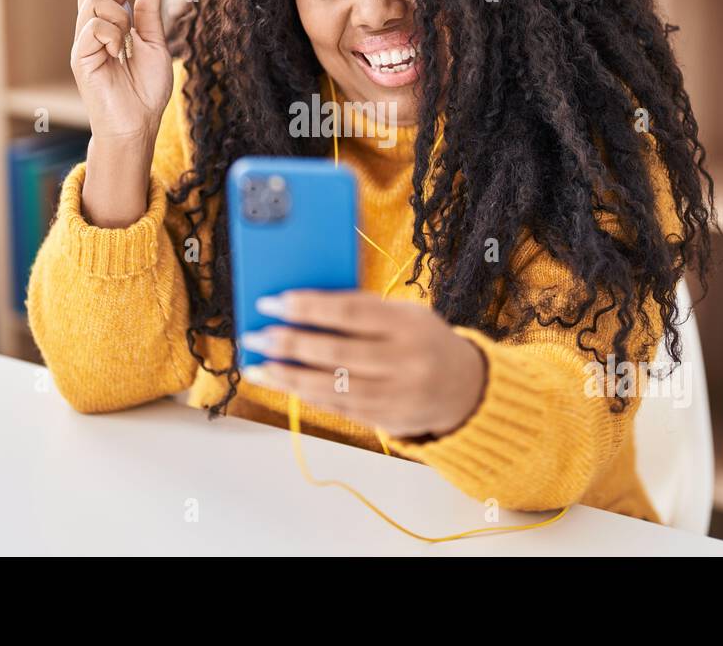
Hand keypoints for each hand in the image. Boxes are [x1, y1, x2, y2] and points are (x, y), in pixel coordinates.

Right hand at [72, 0, 173, 227]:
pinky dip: (112, 35)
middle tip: (129, 19)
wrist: (138, 122)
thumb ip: (150, 14)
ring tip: (122, 45)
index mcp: (110, 26)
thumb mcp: (156, 45)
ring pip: (96, 1)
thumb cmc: (147, 91)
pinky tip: (114, 53)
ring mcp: (84, 42)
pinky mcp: (80, 55)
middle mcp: (92, 30)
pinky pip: (95, 25)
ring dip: (119, 17)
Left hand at [240, 291, 487, 438]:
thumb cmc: (424, 341)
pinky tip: (283, 384)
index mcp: (408, 324)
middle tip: (255, 335)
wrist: (468, 389)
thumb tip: (305, 302)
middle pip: (334, 351)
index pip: (349, 311)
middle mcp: (403, 360)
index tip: (274, 302)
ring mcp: (395, 394)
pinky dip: (305, 395)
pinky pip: (337, 406)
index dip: (307, 306)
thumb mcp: (407, 314)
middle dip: (288, 343)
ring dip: (287, 376)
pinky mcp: (386, 419)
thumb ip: (364, 308)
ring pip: (330, 386)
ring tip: (257, 365)